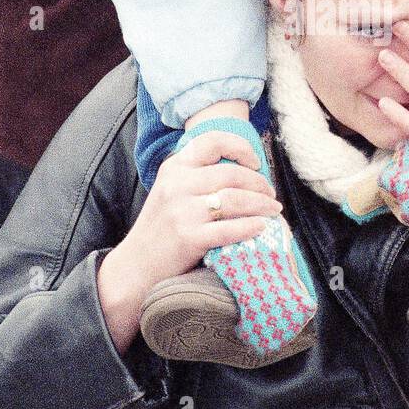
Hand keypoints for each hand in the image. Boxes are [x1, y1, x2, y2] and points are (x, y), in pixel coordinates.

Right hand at [97, 130, 281, 352]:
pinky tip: (261, 228)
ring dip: (262, 205)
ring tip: (274, 211)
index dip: (241, 148)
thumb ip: (196, 175)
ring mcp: (182, 211)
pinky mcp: (188, 237)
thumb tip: (243, 169)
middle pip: (232, 174)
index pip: (212, 141)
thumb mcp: (170, 191)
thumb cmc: (160, 229)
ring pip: (236, 199)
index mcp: (174, 168)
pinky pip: (230, 228)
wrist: (135, 267)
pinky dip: (251, 227)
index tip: (256, 162)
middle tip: (271, 195)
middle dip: (260, 184)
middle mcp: (177, 184)